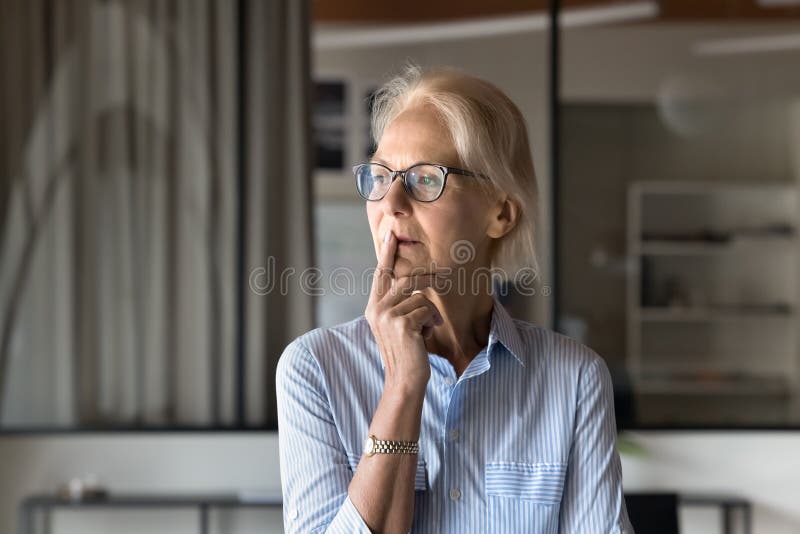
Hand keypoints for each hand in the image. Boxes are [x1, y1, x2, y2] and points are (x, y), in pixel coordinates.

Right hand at [365, 230, 443, 392]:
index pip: (381, 274)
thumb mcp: (399, 324)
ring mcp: (387, 316)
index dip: (387, 253)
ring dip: (430, 312)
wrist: (405, 379)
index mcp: (373, 307)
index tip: (390, 234)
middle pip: (406, 279)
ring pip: (420, 297)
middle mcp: (376, 309)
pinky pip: (426, 309)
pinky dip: (432, 321)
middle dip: (428, 279)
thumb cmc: (407, 351)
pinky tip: (426, 336)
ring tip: (429, 326)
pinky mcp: (402, 323)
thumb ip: (400, 303)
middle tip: (444, 277)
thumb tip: (416, 284)